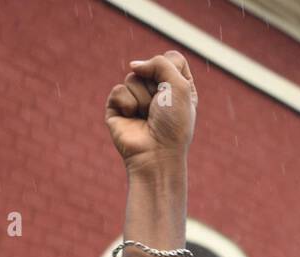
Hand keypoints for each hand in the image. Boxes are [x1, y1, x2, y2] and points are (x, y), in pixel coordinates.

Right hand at [105, 51, 196, 173]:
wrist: (156, 154)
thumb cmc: (173, 125)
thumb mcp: (180, 87)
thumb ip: (161, 63)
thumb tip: (134, 66)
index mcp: (179, 88)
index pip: (171, 58)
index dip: (170, 69)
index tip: (175, 90)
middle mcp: (158, 92)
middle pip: (149, 66)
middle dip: (155, 86)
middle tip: (160, 109)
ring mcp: (137, 99)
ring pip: (132, 77)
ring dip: (142, 98)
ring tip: (147, 116)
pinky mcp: (118, 107)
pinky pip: (118, 90)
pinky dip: (127, 104)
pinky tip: (133, 119)